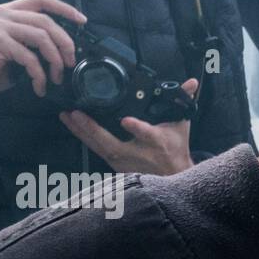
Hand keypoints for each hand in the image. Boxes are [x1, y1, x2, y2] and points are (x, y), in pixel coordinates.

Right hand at [0, 0, 84, 100]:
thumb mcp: (14, 47)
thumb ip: (31, 39)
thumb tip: (63, 46)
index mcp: (6, 11)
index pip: (39, 0)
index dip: (64, 8)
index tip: (82, 21)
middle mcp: (0, 13)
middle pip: (45, 21)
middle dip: (65, 43)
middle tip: (71, 61)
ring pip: (41, 38)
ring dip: (55, 61)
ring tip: (57, 77)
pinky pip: (30, 58)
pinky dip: (40, 75)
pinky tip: (40, 87)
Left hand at [59, 79, 197, 175]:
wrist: (173, 176)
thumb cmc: (175, 148)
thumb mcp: (181, 125)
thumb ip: (183, 101)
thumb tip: (192, 82)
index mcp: (157, 142)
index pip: (147, 134)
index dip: (137, 128)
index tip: (126, 121)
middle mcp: (138, 154)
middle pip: (111, 143)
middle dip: (92, 129)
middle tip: (75, 113)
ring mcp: (125, 162)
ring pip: (99, 147)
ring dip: (81, 132)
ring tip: (66, 115)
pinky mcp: (115, 165)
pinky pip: (96, 150)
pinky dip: (84, 137)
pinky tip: (72, 126)